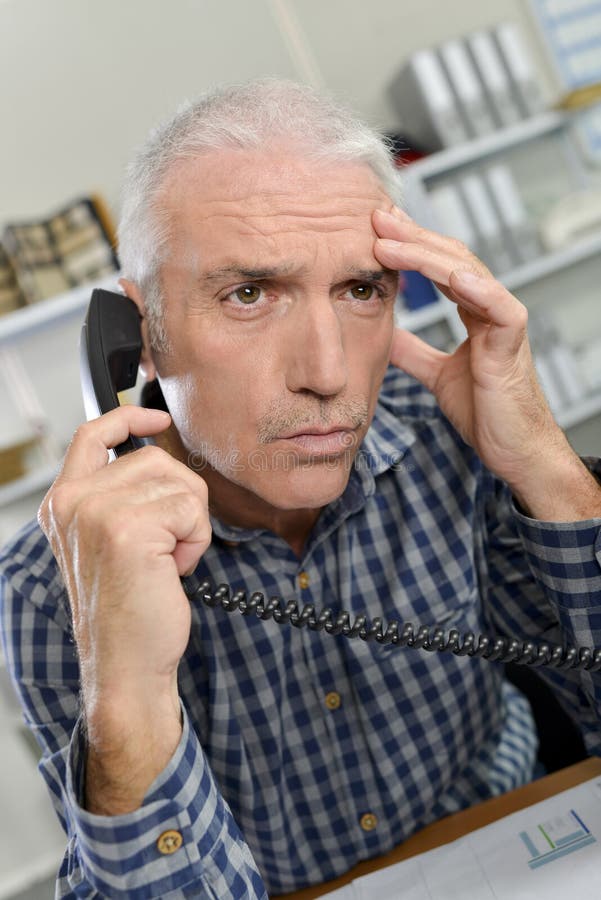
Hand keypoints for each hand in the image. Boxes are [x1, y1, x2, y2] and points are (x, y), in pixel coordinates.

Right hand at [38, 406, 210, 809]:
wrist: (127, 665)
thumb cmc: (126, 609)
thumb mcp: (109, 542)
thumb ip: (120, 497)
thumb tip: (159, 456)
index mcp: (65, 502)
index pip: (92, 434)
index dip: (129, 419)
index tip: (157, 421)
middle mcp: (73, 501)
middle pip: (157, 458)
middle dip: (181, 499)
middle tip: (166, 547)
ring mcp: (98, 512)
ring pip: (180, 482)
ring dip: (190, 523)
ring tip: (167, 560)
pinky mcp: (130, 529)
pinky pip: (192, 509)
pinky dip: (197, 540)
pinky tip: (174, 571)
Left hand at [372, 207, 568, 488]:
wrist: (513, 451)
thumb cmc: (485, 413)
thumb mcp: (436, 375)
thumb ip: (413, 351)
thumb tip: (384, 332)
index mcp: (473, 313)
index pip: (439, 268)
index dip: (409, 246)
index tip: (375, 231)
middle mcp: (489, 310)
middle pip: (450, 259)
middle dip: (412, 237)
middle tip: (376, 217)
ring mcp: (503, 322)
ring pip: (467, 273)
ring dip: (427, 255)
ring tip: (390, 241)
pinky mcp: (513, 342)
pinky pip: (498, 306)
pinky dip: (475, 288)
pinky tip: (449, 274)